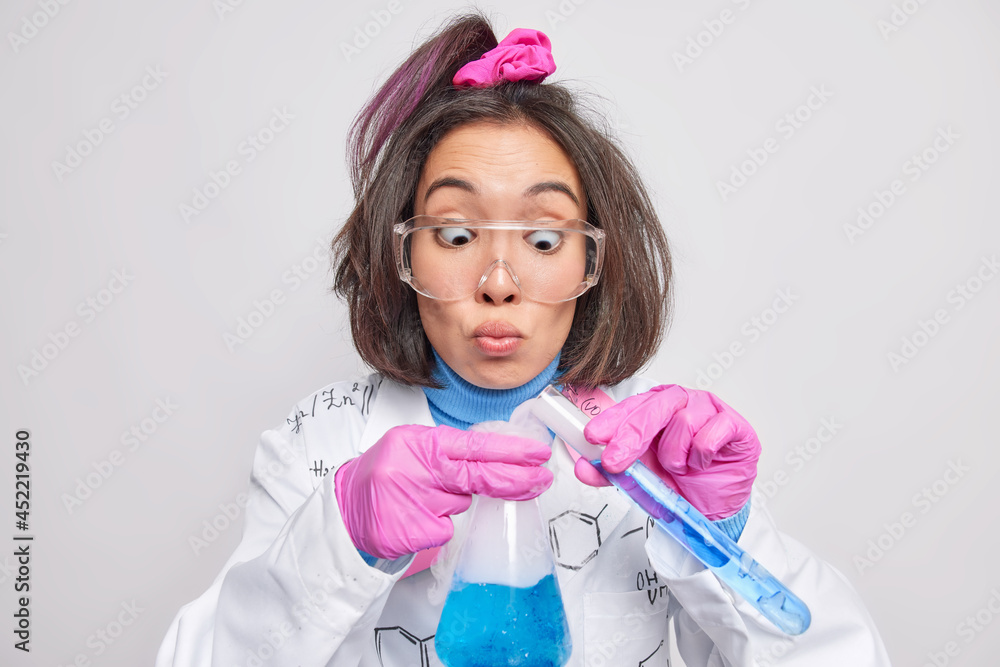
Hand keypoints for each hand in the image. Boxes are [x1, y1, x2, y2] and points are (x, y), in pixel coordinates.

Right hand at [335, 424, 552, 558]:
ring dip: (452, 502)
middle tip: (541, 480)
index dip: (511, 451)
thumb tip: (499, 458)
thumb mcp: (415, 446)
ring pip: (461, 504)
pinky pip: (446, 529)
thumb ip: (451, 451)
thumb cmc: (388, 473)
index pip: (476, 445)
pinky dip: (436, 525)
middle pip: (479, 476)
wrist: (347, 506)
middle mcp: (419, 469)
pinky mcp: (413, 532)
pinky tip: (415, 517)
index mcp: (422, 443)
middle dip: (516, 480)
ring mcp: (416, 502)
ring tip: (422, 496)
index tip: (538, 454)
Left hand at [576, 385, 759, 520]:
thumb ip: (611, 472)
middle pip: (652, 408)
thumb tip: (583, 467)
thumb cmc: (680, 482)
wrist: (715, 505)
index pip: (629, 407)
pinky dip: (702, 454)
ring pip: (683, 420)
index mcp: (653, 409)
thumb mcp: (639, 480)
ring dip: (675, 454)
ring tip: (679, 467)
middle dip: (630, 437)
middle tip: (615, 461)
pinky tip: (701, 463)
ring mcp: (707, 409)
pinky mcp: (733, 424)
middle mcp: (679, 403)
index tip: (591, 437)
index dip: (609, 421)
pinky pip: (712, 432)